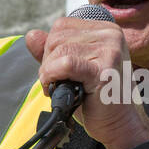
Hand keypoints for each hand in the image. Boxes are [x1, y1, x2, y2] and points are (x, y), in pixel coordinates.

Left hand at [24, 16, 148, 148]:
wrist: (118, 123)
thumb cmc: (96, 97)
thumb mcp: (72, 68)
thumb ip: (53, 50)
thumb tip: (31, 35)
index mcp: (106, 29)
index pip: (62, 25)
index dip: (51, 49)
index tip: (59, 70)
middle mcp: (111, 35)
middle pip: (57, 36)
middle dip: (49, 61)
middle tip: (60, 82)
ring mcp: (110, 50)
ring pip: (59, 50)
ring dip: (50, 72)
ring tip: (62, 87)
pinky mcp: (105, 69)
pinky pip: (66, 63)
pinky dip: (53, 75)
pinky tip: (58, 88)